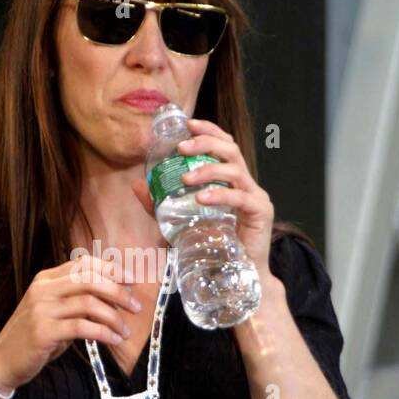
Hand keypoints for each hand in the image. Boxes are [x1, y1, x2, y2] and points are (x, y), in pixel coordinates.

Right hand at [0, 254, 142, 391]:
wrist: (3, 361)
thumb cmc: (36, 337)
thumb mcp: (57, 312)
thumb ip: (80, 300)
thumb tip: (119, 294)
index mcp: (46, 279)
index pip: (84, 264)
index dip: (112, 269)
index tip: (132, 281)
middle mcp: (43, 289)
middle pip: (90, 280)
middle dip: (119, 292)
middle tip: (136, 307)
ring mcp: (41, 309)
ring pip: (89, 303)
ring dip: (114, 318)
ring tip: (125, 331)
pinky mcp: (43, 331)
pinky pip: (82, 327)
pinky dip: (103, 333)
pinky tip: (113, 340)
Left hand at [139, 118, 274, 272]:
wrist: (240, 274)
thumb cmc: (215, 244)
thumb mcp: (181, 220)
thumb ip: (161, 204)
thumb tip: (138, 185)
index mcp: (232, 180)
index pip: (225, 145)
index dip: (209, 130)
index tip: (189, 124)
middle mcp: (246, 184)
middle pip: (231, 151)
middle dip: (205, 144)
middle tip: (182, 148)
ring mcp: (256, 197)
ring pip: (235, 171)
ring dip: (208, 170)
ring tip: (186, 178)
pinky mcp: (260, 213)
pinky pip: (240, 198)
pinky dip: (219, 195)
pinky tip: (202, 198)